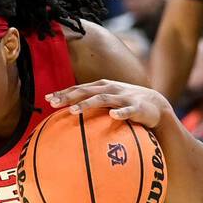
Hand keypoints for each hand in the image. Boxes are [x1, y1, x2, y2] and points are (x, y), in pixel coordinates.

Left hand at [46, 79, 171, 128]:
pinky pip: (127, 110)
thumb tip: (66, 114)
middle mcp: (111, 88)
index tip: (47, 99)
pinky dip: (120, 112)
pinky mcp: (137, 107)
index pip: (79, 88)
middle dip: (69, 96)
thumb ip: (90, 104)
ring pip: (103, 99)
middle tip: (53, 103)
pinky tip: (113, 116)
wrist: (156, 105)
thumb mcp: (107, 100)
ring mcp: (124, 97)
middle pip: (86, 91)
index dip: (63, 92)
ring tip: (74, 111)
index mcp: (102, 87)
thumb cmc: (125, 103)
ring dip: (88, 104)